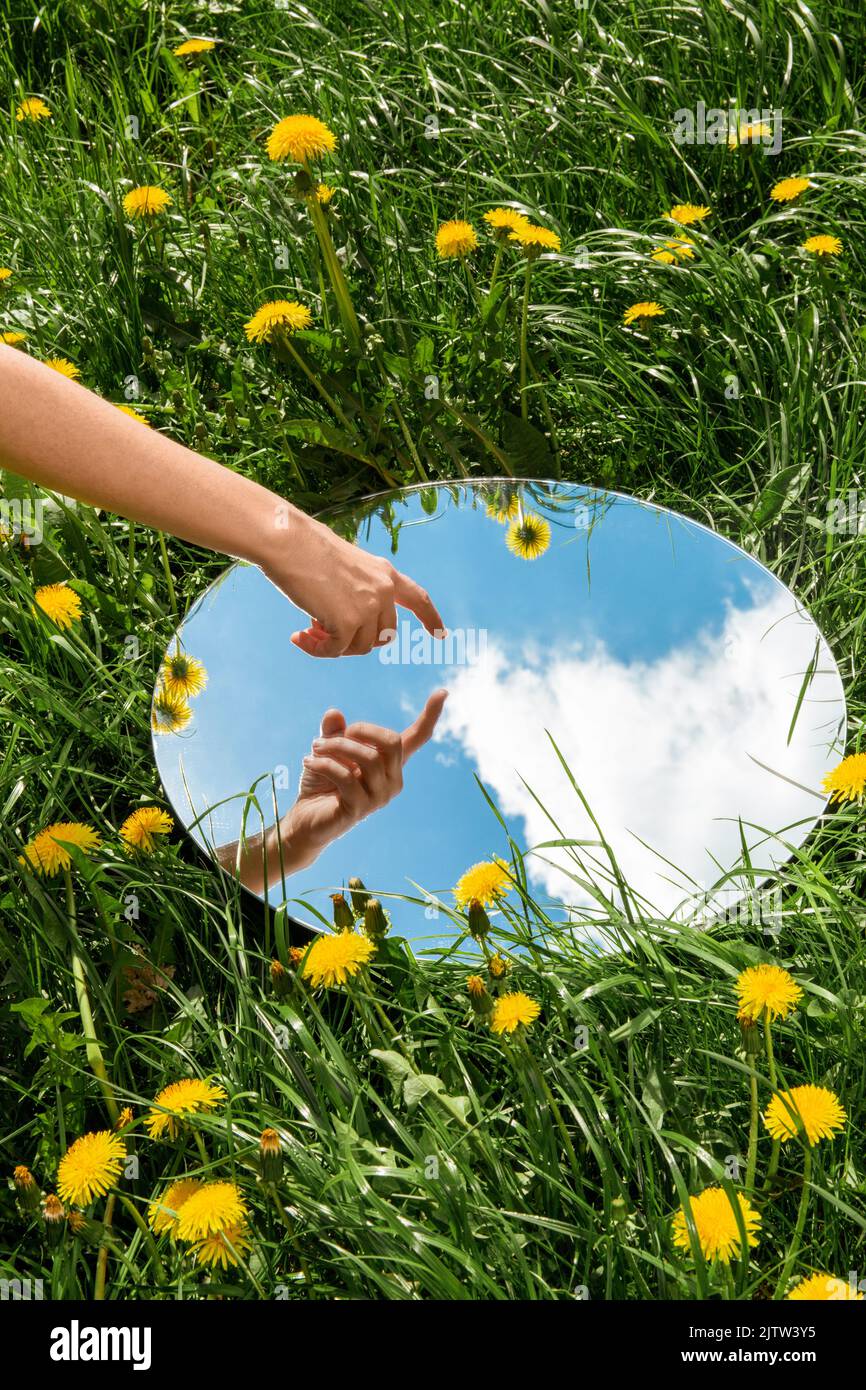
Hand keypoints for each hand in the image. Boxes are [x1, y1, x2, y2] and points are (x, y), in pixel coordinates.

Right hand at [259, 510, 445, 657]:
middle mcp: (383, 590)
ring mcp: (368, 606)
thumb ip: (356, 592)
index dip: (430, 618)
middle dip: (355, 641)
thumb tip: (347, 627)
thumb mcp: (344, 568)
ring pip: (359, 647)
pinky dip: (317, 649)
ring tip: (307, 633)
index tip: (441, 634)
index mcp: (384, 573)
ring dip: (332, 646)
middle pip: (383, 635)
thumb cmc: (306, 550)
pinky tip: (298, 637)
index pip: (417, 598)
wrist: (288, 542)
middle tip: (322, 634)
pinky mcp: (347, 622)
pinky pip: (336, 650)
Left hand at [281, 688, 447, 863]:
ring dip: (335, 747)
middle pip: (392, 742)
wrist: (306, 820)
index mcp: (390, 763)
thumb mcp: (327, 750)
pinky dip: (323, 764)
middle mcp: (392, 781)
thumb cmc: (321, 783)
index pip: (416, 738)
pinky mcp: (360, 809)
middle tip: (330, 735)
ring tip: (314, 748)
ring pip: (368, 758)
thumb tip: (334, 713)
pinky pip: (345, 777)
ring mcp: (379, 797)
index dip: (430, 715)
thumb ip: (333, 732)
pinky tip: (308, 762)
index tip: (443, 691)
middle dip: (361, 730)